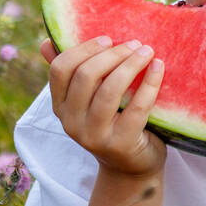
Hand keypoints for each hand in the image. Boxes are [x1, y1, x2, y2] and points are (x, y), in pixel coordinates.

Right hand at [40, 35, 167, 177]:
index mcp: (60, 107)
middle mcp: (71, 123)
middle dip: (113, 54)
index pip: (60, 70)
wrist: (131, 166)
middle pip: (86, 76)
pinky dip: (150, 83)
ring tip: (147, 52)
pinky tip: (158, 67)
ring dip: (130, 65)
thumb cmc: (112, 123)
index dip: (83, 49)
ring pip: (109, 90)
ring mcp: (94, 136)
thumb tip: (46, 42)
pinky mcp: (120, 144)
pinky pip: (136, 107)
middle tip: (135, 44)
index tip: (108, 39)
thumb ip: (72, 73)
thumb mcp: (88, 101)